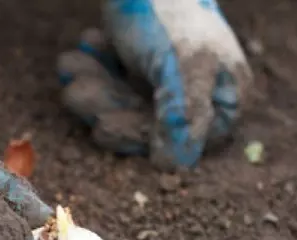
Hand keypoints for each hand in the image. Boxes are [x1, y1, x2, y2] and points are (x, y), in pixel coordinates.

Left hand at [57, 0, 252, 169]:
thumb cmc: (170, 11)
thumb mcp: (181, 64)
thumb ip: (181, 113)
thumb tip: (174, 167)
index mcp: (224, 100)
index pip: (177, 142)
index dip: (136, 135)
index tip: (103, 124)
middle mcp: (199, 99)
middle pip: (144, 126)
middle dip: (105, 105)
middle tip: (76, 89)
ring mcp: (167, 85)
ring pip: (123, 106)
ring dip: (92, 86)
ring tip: (72, 61)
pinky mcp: (141, 70)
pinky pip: (113, 84)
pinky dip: (95, 66)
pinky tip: (89, 44)